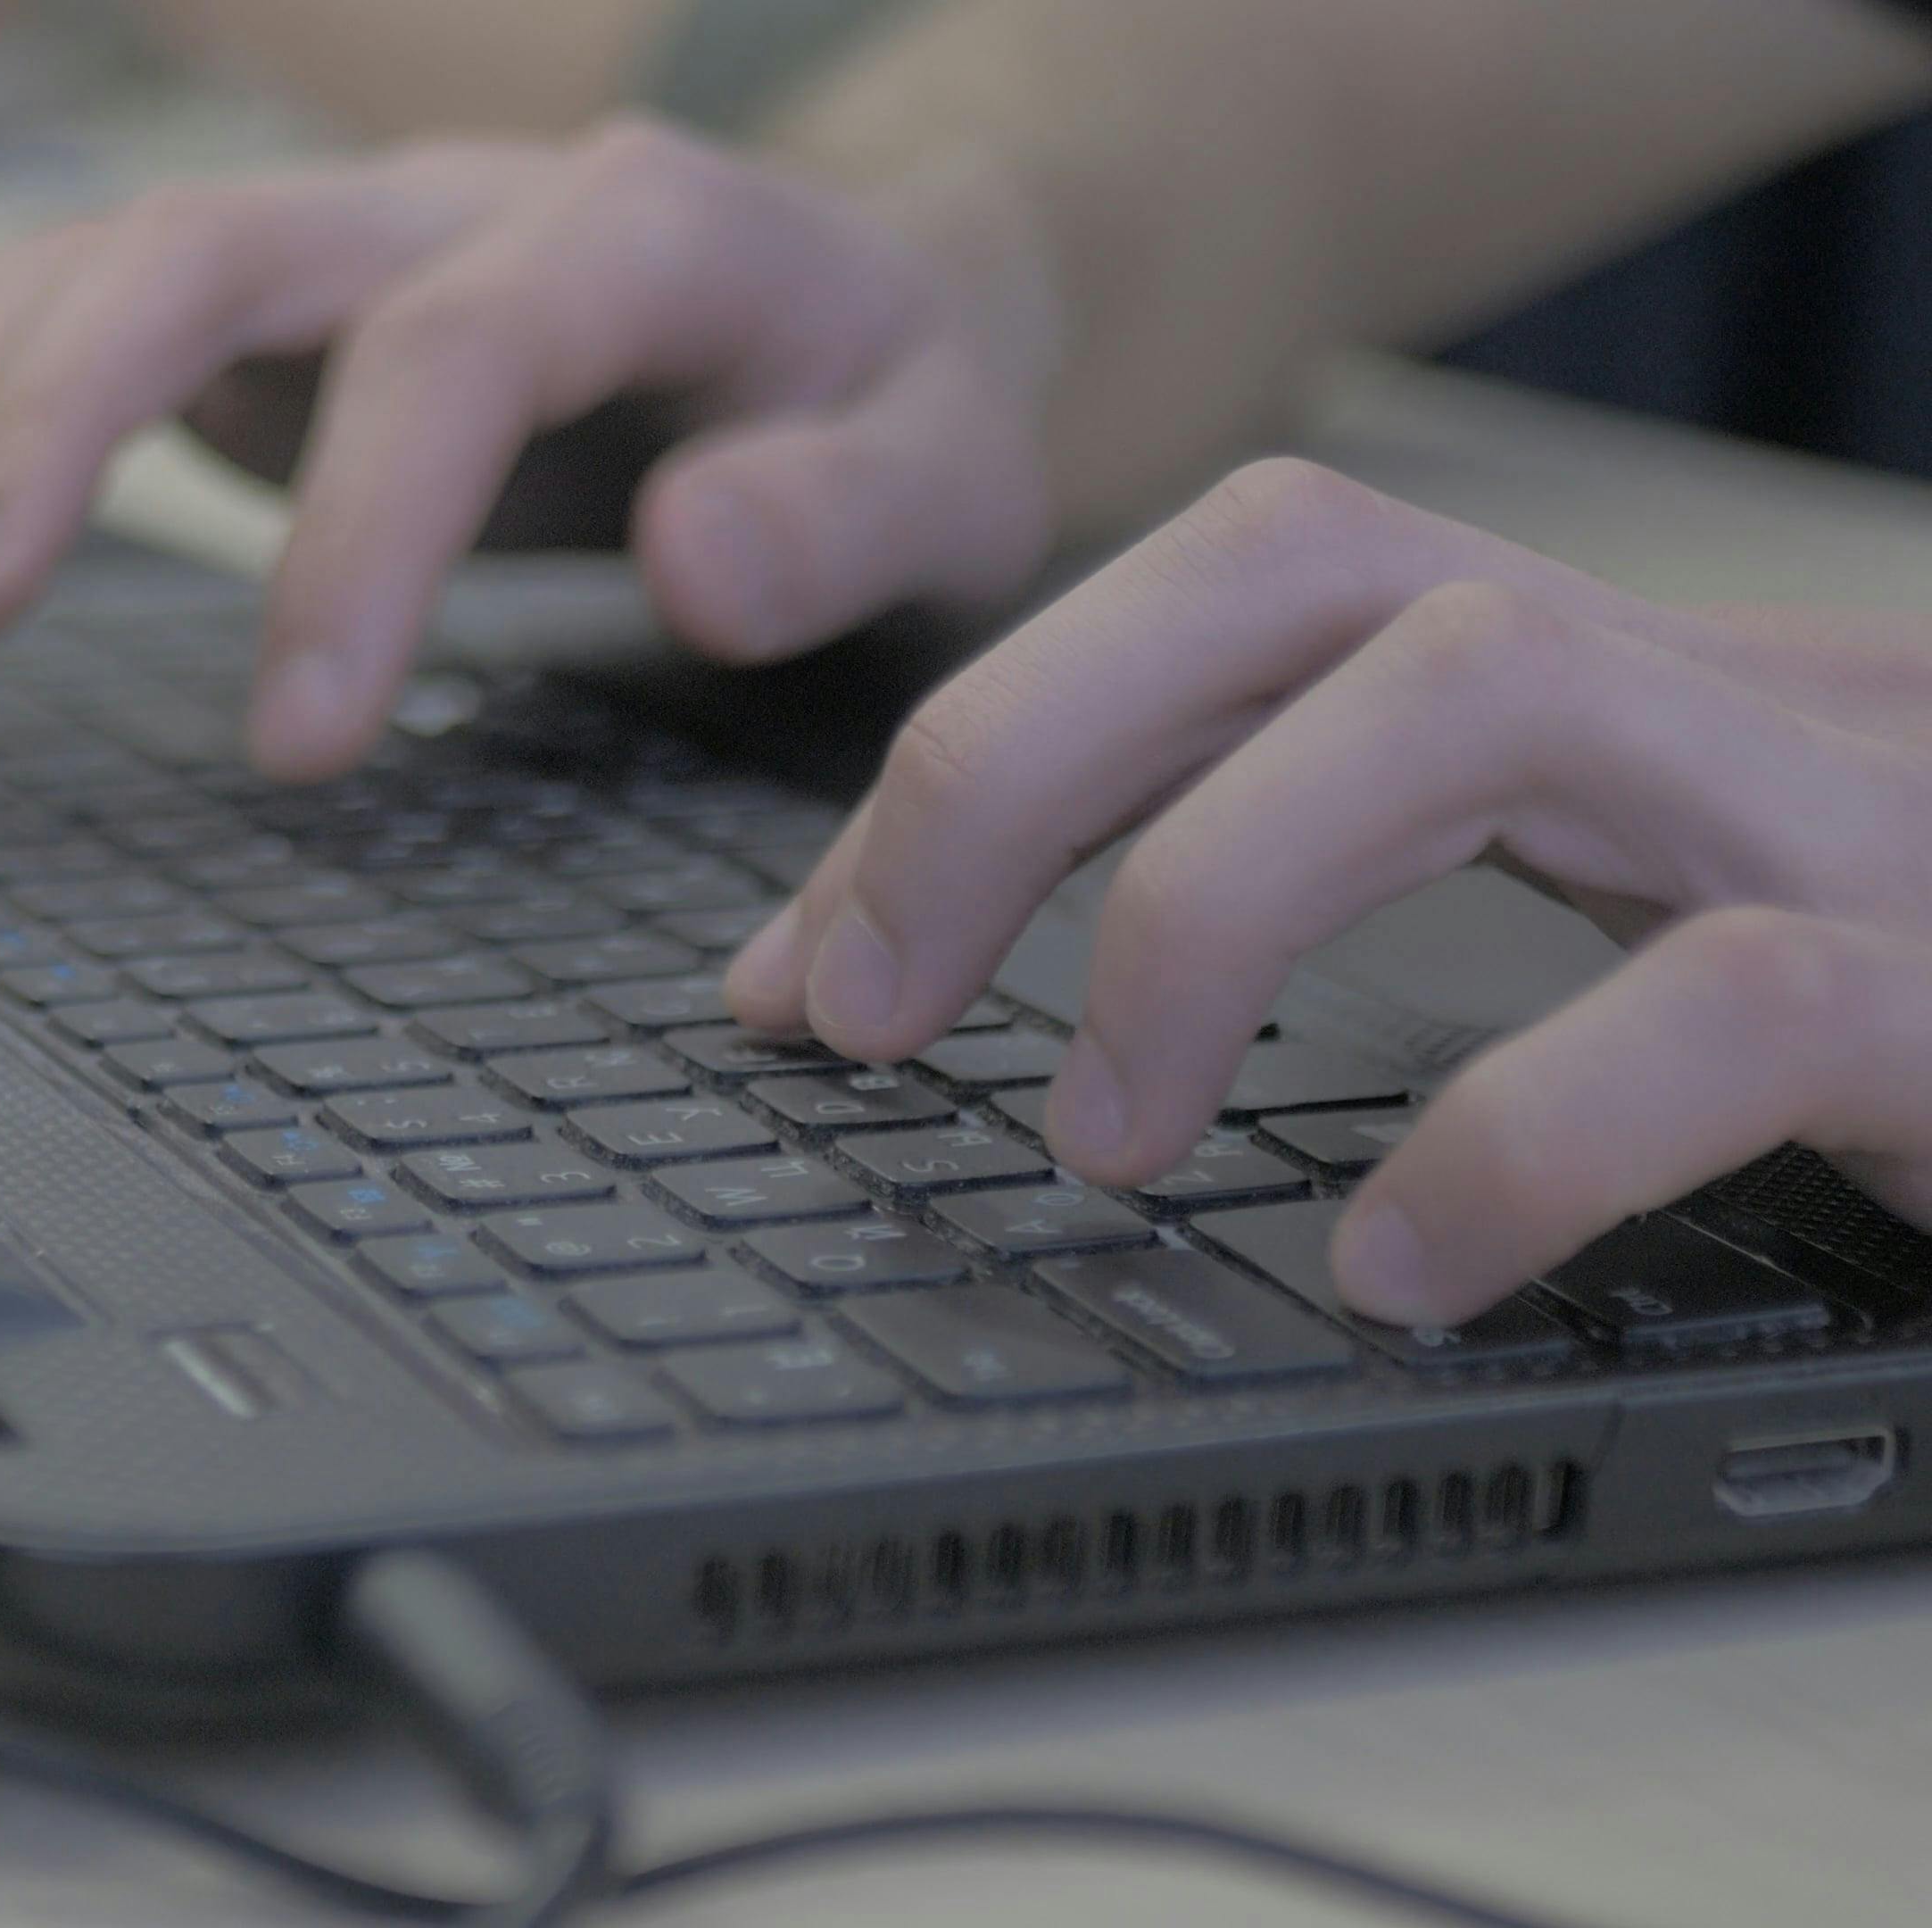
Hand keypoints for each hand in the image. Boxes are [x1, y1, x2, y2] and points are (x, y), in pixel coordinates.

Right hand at [0, 121, 1065, 778]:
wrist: (853, 289)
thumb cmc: (892, 405)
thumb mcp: (952, 468)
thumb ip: (844, 515)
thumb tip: (692, 558)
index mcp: (640, 232)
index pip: (454, 353)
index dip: (357, 536)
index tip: (296, 748)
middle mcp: (458, 198)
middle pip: (211, 247)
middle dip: (55, 416)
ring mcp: (345, 227)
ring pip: (114, 256)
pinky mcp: (269, 289)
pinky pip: (72, 282)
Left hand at [727, 457, 1931, 1324]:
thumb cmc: (1868, 962)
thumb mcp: (1557, 904)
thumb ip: (1271, 896)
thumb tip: (911, 983)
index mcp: (1555, 675)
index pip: (1209, 598)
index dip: (967, 758)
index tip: (803, 976)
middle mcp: (1674, 694)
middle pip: (1305, 562)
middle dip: (1015, 759)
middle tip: (866, 1011)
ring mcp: (1827, 816)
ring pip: (1479, 702)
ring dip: (1214, 904)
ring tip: (1098, 1134)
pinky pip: (1723, 1005)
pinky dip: (1517, 1136)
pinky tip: (1393, 1266)